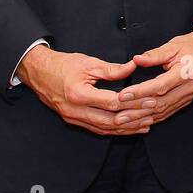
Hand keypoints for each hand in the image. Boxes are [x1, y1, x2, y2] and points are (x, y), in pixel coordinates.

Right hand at [16, 45, 141, 134]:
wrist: (39, 73)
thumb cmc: (62, 65)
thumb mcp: (89, 63)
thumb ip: (112, 69)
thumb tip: (133, 68)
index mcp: (79, 94)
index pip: (112, 103)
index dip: (133, 102)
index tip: (150, 98)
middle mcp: (75, 110)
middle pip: (110, 121)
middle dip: (134, 118)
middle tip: (153, 113)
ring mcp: (73, 118)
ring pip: (104, 129)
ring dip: (126, 128)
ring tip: (146, 124)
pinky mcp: (74, 120)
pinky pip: (97, 129)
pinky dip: (114, 129)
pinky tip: (128, 128)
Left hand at [114, 25, 192, 128]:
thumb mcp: (173, 45)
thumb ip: (154, 55)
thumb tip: (136, 60)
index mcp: (186, 73)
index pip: (160, 86)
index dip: (140, 92)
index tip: (123, 95)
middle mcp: (188, 88)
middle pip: (160, 103)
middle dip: (137, 110)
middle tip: (118, 115)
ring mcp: (188, 96)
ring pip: (162, 110)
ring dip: (142, 117)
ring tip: (124, 120)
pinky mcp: (186, 100)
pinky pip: (167, 112)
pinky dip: (152, 117)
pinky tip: (140, 121)